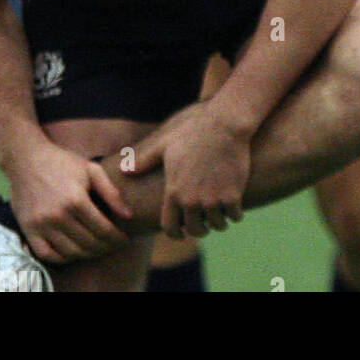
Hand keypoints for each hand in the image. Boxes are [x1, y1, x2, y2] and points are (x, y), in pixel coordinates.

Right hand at [8, 138, 132, 264]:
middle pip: (88, 243)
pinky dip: (62, 258)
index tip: (124, 239)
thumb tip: (129, 215)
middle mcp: (58, 215)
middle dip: (105, 248)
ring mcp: (41, 225)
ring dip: (87, 255)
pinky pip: (46, 255)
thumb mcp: (91, 169)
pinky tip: (73, 252)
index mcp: (76, 199)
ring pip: (69, 252)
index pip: (102, 229)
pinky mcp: (28, 230)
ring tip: (97, 249)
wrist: (27, 159)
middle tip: (113, 246)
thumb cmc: (63, 162)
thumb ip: (111, 192)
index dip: (116, 238)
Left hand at [129, 102, 251, 238]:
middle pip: (195, 229)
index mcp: (174, 192)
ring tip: (221, 216)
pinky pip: (234, 216)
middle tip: (204, 226)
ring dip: (219, 222)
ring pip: (217, 224)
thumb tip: (123, 170)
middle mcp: (192, 201)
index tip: (181, 234)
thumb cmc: (194, 132)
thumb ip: (144, 160)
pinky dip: (235, 214)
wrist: (225, 125)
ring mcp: (212, 200)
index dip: (175, 234)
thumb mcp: (165, 144)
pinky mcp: (232, 195)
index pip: (170, 227)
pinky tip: (235, 208)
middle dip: (200, 230)